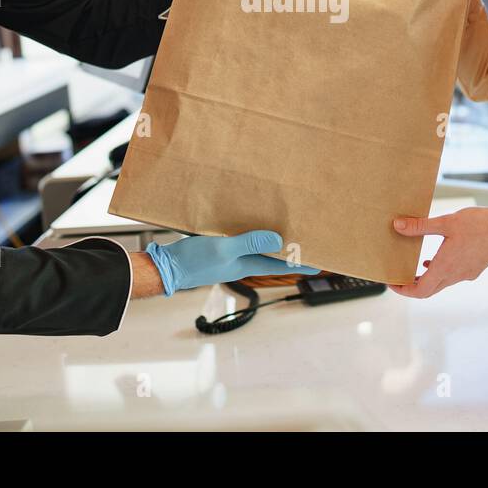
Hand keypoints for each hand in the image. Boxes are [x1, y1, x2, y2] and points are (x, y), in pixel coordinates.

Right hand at [145, 229, 318, 296]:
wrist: (166, 267)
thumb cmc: (194, 262)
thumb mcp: (224, 249)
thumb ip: (250, 243)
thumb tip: (279, 242)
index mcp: (247, 264)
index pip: (281, 265)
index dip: (302, 263)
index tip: (321, 263)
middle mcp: (242, 261)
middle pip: (272, 255)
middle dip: (290, 249)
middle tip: (308, 239)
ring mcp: (230, 254)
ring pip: (257, 246)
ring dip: (272, 239)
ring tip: (288, 227)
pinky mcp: (219, 246)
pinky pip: (241, 239)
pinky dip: (251, 231)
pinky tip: (252, 219)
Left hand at [388, 206, 487, 298]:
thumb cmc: (480, 223)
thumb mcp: (446, 222)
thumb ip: (420, 226)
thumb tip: (397, 225)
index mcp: (446, 267)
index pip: (419, 290)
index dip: (403, 290)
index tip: (391, 282)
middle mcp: (455, 275)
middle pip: (427, 291)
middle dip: (410, 286)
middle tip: (397, 277)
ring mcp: (465, 274)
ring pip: (439, 284)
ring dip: (424, 279)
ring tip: (411, 267)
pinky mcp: (473, 269)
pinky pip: (450, 277)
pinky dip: (437, 272)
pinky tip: (433, 259)